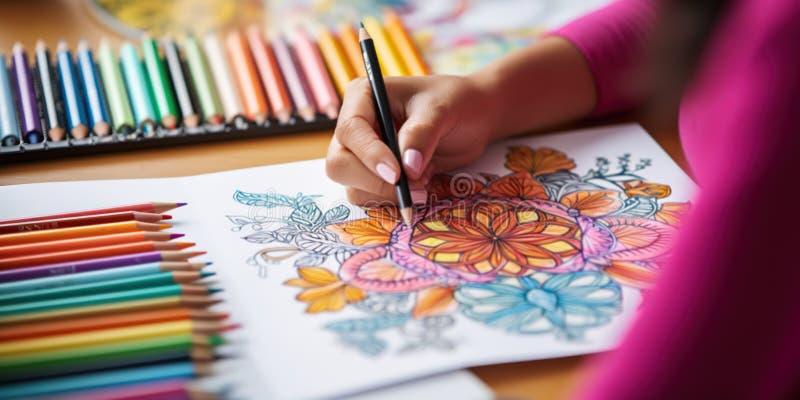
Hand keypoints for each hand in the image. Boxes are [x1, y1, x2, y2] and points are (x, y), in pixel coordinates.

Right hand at [326, 75, 496, 204]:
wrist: (473, 119)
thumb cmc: (456, 102)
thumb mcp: (441, 110)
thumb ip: (421, 135)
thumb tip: (407, 169)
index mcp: (363, 97)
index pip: (351, 130)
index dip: (370, 155)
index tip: (397, 174)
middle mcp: (355, 127)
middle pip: (340, 164)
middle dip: (375, 181)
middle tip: (414, 186)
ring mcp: (362, 154)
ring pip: (353, 187)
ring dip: (389, 193)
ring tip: (424, 178)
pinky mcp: (374, 176)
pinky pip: (370, 198)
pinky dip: (395, 200)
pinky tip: (421, 183)